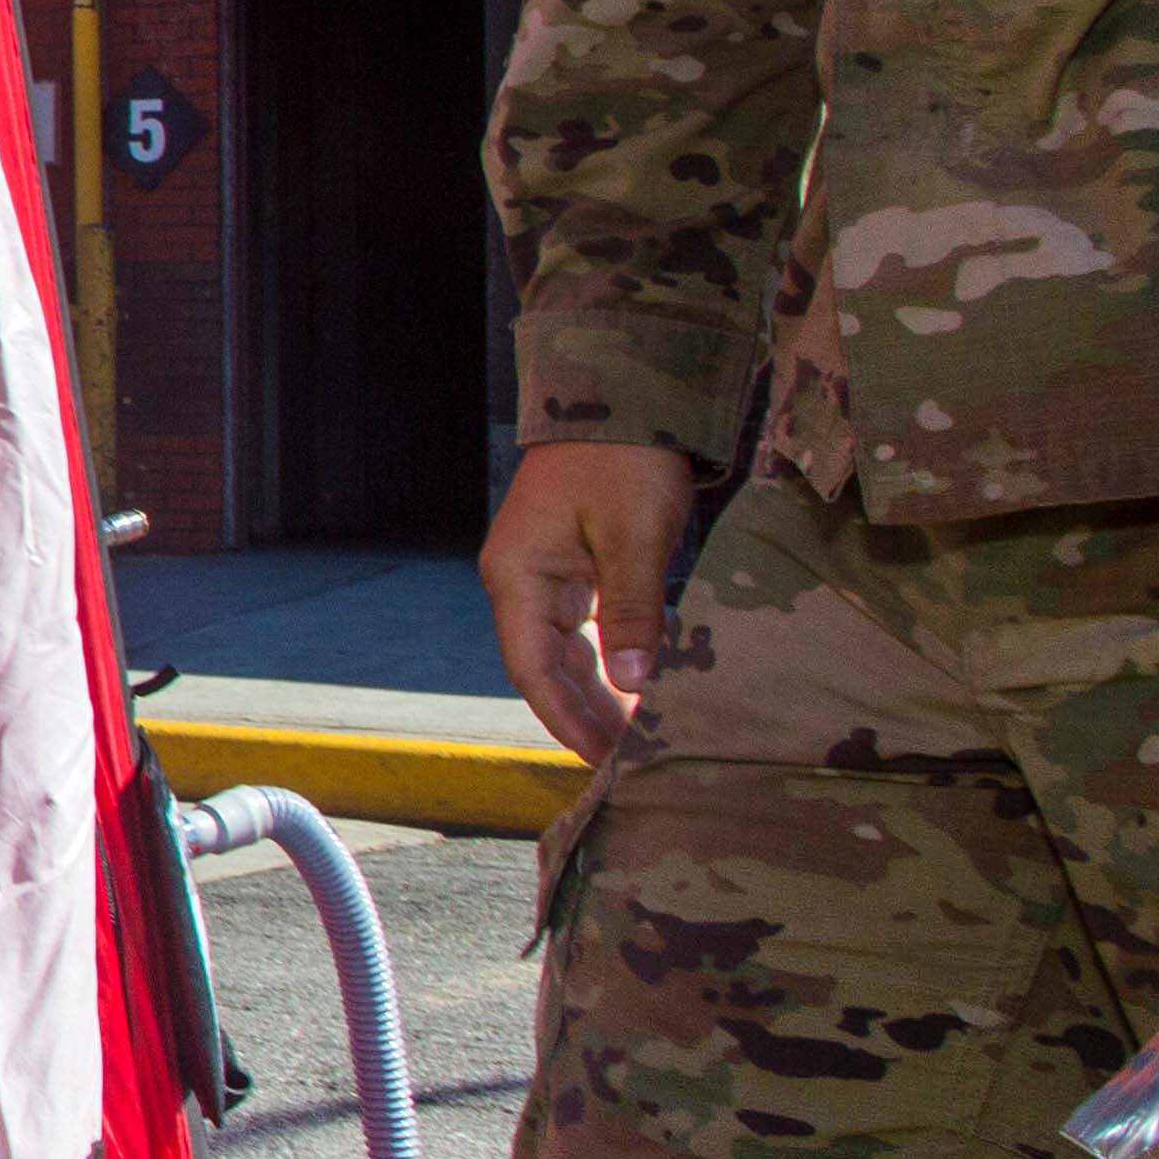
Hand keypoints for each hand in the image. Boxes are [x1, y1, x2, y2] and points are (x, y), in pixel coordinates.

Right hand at [481, 440, 691, 763]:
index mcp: (517, 577)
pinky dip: (609, 664)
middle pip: (546, 669)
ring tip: (639, 739)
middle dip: (585, 717)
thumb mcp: (634, 537)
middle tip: (631, 764)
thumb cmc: (622, 461)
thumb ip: (631, 613)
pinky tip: (641, 691)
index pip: (533, 669)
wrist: (621, 394)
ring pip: (565, 653)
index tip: (604, 761)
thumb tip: (634, 686)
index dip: (566, 720)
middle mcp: (520, 582)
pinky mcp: (571, 566)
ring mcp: (543, 574)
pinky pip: (583, 631)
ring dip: (598, 695)